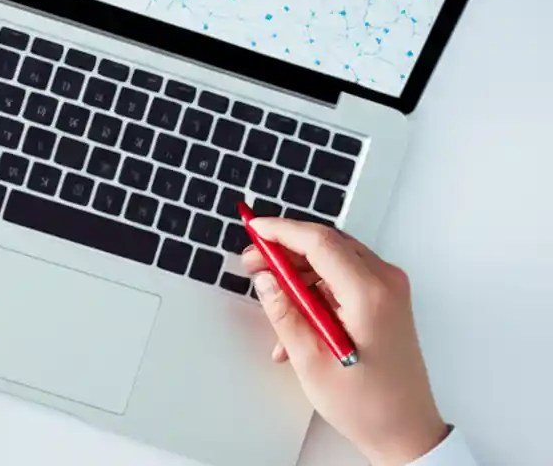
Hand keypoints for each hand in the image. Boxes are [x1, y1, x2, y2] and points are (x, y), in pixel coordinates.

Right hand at [242, 218, 448, 465]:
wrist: (405, 430)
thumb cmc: (368, 404)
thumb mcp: (311, 361)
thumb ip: (285, 313)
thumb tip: (266, 280)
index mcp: (369, 295)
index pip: (319, 242)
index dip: (281, 231)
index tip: (254, 229)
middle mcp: (385, 283)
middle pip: (327, 244)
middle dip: (286, 248)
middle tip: (253, 262)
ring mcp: (389, 290)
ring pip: (333, 259)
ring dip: (298, 272)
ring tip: (271, 297)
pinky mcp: (385, 300)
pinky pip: (343, 278)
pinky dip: (314, 288)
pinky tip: (295, 318)